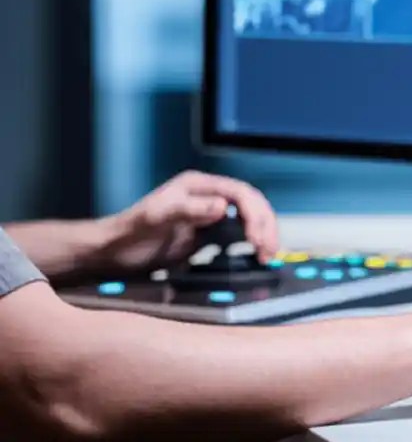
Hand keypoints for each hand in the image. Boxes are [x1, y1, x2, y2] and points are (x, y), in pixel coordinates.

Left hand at [99, 171, 279, 273]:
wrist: (114, 252)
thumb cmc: (131, 232)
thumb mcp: (158, 216)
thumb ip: (190, 209)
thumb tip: (224, 206)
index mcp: (199, 186)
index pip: (240, 193)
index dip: (254, 214)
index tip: (256, 239)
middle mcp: (209, 196)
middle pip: (251, 204)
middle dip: (264, 225)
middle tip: (268, 250)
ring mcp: (210, 215)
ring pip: (250, 217)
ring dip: (263, 234)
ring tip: (267, 255)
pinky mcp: (209, 234)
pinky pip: (240, 232)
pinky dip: (253, 242)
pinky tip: (256, 255)